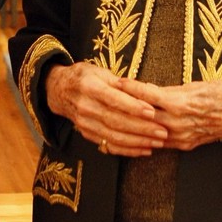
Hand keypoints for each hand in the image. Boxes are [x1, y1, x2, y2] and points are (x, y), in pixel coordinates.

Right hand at [45, 62, 167, 156]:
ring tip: (158, 142)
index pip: (113, 99)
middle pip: (115, 121)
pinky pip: (109, 145)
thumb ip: (121, 83)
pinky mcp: (87, 134)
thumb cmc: (85, 77)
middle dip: (141, 128)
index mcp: (88, 87)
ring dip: (138, 141)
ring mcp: (84, 123)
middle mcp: (85, 107)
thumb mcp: (100, 71)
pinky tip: (144, 150)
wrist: (58, 90)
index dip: (133, 107)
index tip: (152, 111)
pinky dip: (128, 150)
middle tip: (163, 131)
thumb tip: (144, 92)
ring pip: (113, 136)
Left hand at [115, 77, 221, 151]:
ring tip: (114, 119)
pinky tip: (133, 134)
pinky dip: (145, 138)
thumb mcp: (196, 85)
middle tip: (108, 100)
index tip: (117, 82)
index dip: (132, 89)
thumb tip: (149, 90)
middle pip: (145, 117)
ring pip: (149, 133)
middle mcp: (179, 123)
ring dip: (132, 127)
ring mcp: (182, 137)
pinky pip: (160, 143)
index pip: (149, 95)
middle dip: (125, 110)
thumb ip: (171, 91)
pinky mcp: (185, 145)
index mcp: (182, 104)